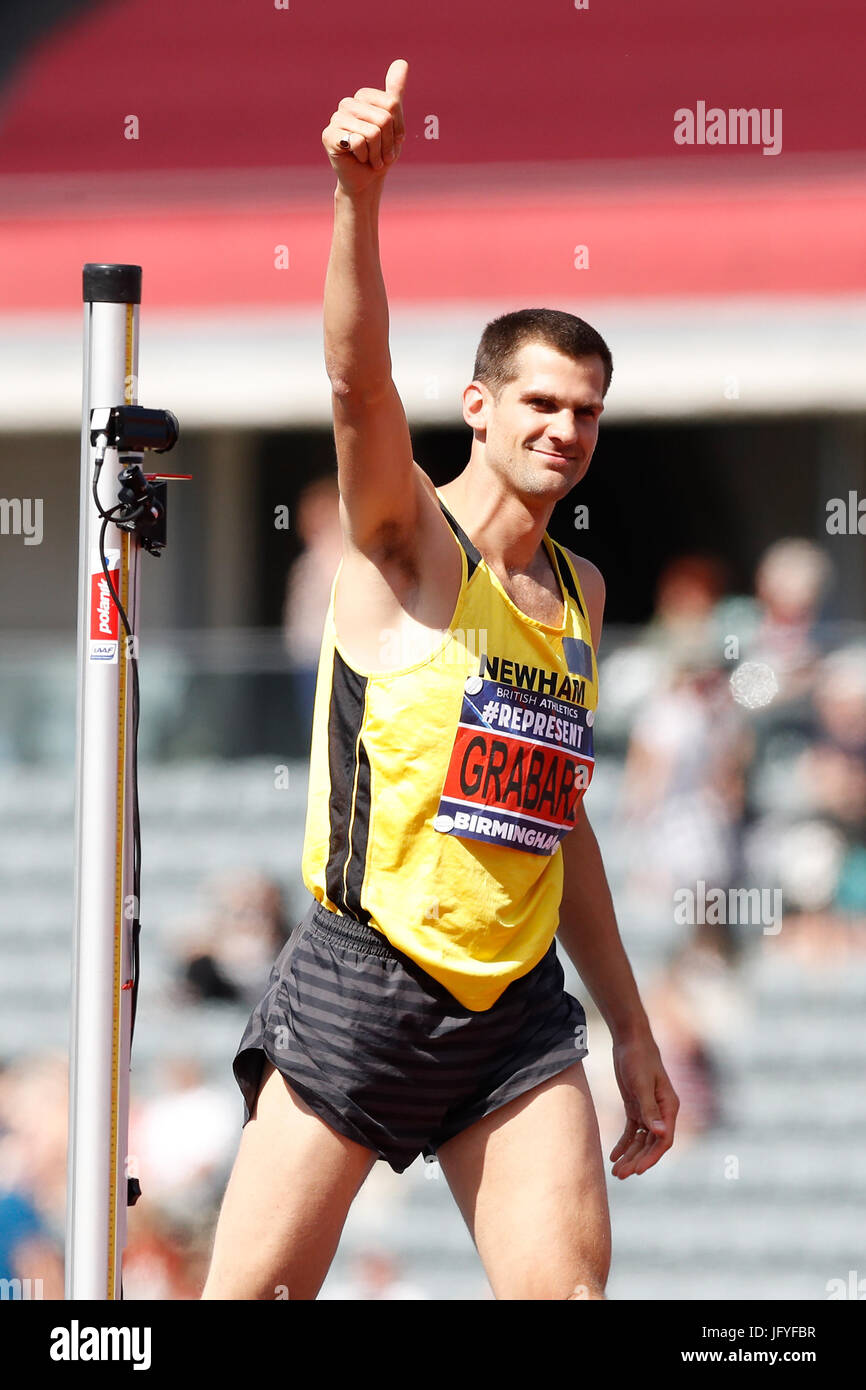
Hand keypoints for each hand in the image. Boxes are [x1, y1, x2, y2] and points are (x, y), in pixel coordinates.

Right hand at [322, 58, 408, 194]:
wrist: (366, 180)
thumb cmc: (380, 153)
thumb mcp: (394, 123)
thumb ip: (395, 93)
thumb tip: (402, 62)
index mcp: (362, 97)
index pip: (392, 105)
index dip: (398, 128)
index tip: (391, 140)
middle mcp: (347, 104)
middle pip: (384, 118)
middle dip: (388, 143)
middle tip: (381, 154)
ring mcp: (336, 119)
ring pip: (373, 132)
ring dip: (377, 153)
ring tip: (371, 158)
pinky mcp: (328, 136)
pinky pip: (359, 142)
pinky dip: (364, 157)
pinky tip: (357, 159)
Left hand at [609, 1033, 678, 1178]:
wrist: (630, 1040)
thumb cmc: (639, 1059)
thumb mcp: (641, 1084)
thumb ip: (649, 1109)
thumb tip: (660, 1134)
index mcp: (669, 1108)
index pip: (663, 1140)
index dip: (652, 1157)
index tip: (638, 1171)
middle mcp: (662, 1112)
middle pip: (651, 1144)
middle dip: (637, 1161)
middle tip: (620, 1175)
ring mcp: (649, 1111)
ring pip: (641, 1140)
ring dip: (630, 1156)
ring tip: (615, 1171)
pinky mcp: (636, 1107)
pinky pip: (631, 1131)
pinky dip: (624, 1144)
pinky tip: (613, 1155)